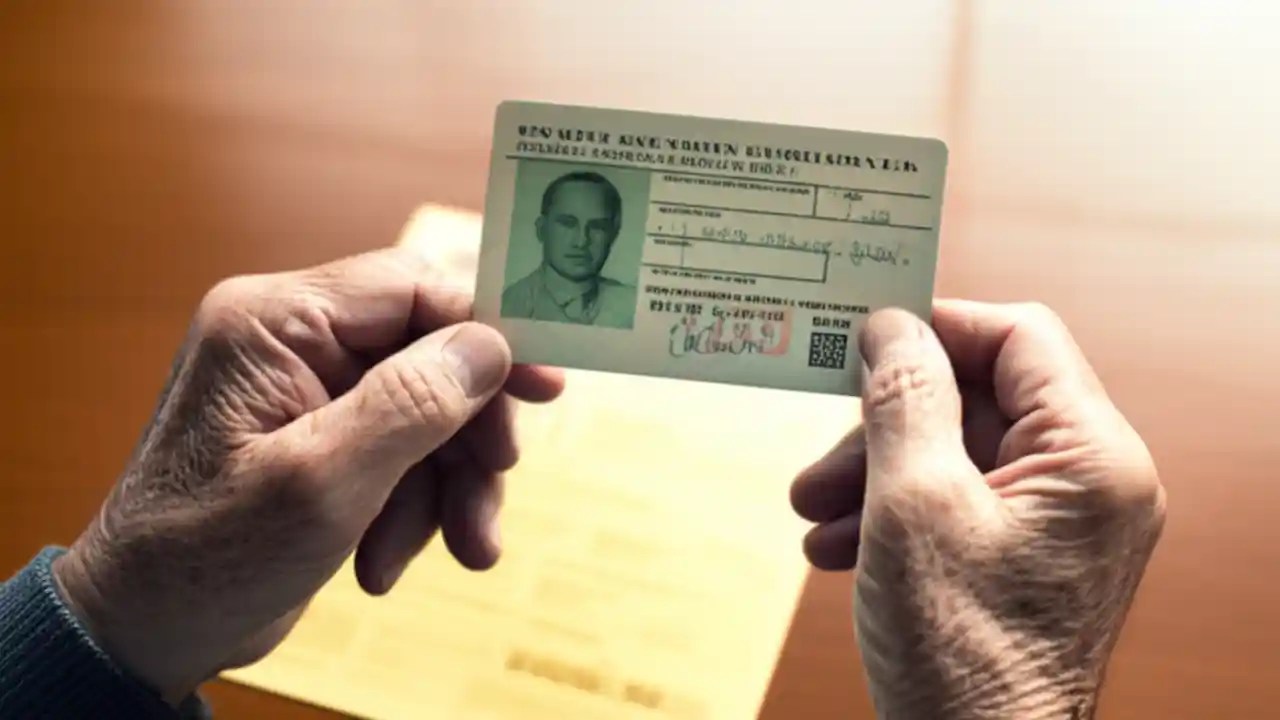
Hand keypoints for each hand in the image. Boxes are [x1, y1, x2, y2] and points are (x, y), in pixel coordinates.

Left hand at [52, 247, 564, 703]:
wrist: (143, 631)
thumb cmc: (207, 557)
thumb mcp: (322, 482)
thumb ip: (410, 403)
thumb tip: (489, 345)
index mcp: (275, 322)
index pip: (411, 287)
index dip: (488, 331)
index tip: (546, 386)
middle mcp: (292, 341)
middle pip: (427, 355)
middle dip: (467, 434)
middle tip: (494, 489)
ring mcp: (306, 391)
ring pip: (423, 412)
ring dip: (446, 485)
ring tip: (457, 550)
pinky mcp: (319, 439)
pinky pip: (398, 451)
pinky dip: (412, 506)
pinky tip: (388, 562)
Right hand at [790, 301, 1165, 718]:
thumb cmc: (960, 655)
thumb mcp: (912, 502)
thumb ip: (903, 398)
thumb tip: (892, 325)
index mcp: (1092, 458)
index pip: (1020, 337)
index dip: (935, 328)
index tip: (861, 339)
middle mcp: (1092, 485)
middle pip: (977, 400)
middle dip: (884, 425)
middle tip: (819, 465)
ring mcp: (1062, 527)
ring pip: (957, 455)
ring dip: (875, 474)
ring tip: (813, 515)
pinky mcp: (1028, 562)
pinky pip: (960, 505)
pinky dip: (895, 514)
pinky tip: (838, 548)